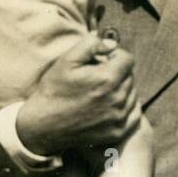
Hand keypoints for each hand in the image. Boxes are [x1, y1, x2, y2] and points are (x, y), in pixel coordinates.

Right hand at [15, 32, 137, 152]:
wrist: (43, 126)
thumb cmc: (54, 90)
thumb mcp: (67, 61)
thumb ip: (91, 45)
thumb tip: (112, 44)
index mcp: (106, 79)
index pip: (127, 59)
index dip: (115, 55)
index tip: (102, 60)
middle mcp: (117, 100)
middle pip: (130, 77)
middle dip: (117, 73)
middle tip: (97, 77)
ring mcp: (118, 118)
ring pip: (132, 94)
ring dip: (121, 90)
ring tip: (100, 92)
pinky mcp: (118, 132)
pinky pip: (134, 114)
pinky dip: (125, 108)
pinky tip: (109, 106)